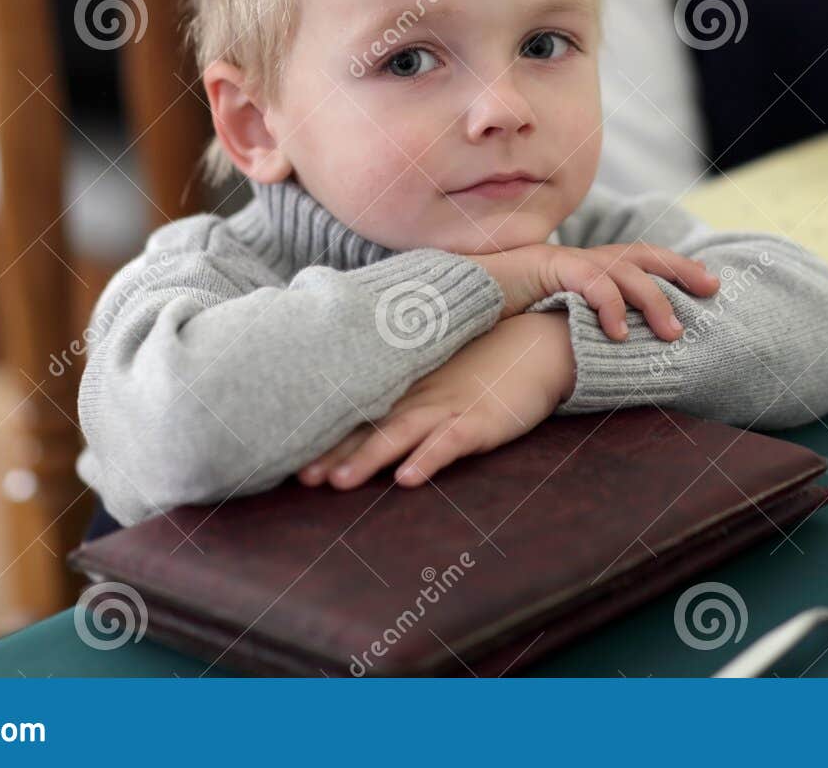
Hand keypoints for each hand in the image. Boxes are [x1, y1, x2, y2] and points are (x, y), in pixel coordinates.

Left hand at [297, 312, 576, 490]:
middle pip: (369, 427)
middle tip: (299, 477)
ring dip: (368, 458)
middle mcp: (420, 397)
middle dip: (333, 453)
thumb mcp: (439, 372)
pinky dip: (428, 458)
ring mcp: (449, 407)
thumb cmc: (488, 362)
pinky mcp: (480, 421)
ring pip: (400, 435)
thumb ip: (405, 391)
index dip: (324, 435)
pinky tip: (407, 477)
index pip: (358, 413)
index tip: (286, 454)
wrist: (541, 344)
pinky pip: (450, 442)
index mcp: (408, 387)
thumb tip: (364, 409)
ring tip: (339, 482)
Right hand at [466, 241, 719, 341]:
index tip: (709, 285)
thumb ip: (581, 331)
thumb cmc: (497, 320)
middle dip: (680, 270)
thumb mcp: (551, 325)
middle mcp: (578, 259)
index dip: (674, 269)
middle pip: (641, 255)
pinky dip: (609, 305)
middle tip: (712, 289)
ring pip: (622, 270)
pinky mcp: (544, 265)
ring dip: (652, 300)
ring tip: (672, 333)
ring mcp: (562, 258)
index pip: (637, 262)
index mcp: (584, 269)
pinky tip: (619, 333)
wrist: (450, 304)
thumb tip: (615, 356)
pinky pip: (588, 281)